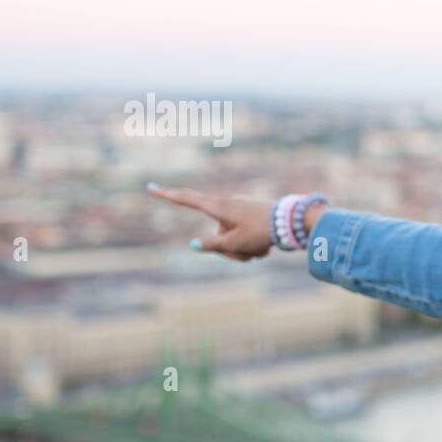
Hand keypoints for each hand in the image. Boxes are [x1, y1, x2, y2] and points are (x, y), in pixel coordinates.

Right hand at [146, 183, 274, 260]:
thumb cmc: (260, 232)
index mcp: (217, 207)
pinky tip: (268, 246)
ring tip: (260, 249)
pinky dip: (253, 247)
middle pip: (214, 235)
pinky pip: (245, 239)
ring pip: (232, 241)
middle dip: (228, 251)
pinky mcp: (250, 217)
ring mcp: (239, 211)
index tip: (151, 187)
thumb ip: (211, 244)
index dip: (167, 195)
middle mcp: (226, 206)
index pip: (186, 199)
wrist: (291, 223)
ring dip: (244, 251)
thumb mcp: (232, 243)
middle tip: (245, 254)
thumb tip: (193, 244)